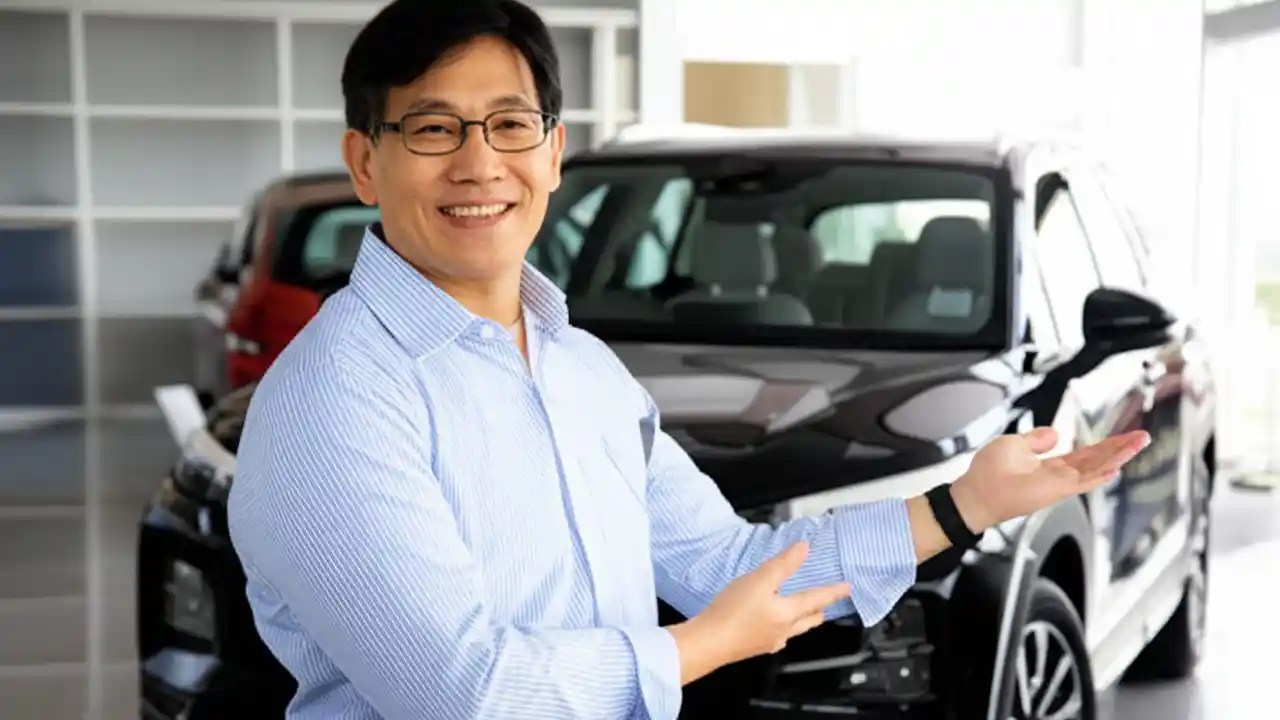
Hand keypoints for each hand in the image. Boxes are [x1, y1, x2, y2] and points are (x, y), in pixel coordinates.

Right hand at [666, 542, 848, 684]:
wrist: (708, 642)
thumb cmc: (731, 613)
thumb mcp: (759, 580)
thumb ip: (783, 564)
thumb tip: (803, 549)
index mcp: (787, 614)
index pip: (817, 600)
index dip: (833, 592)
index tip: (847, 588)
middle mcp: (782, 631)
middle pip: (809, 620)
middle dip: (819, 610)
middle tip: (826, 603)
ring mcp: (768, 641)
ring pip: (793, 629)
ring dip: (801, 618)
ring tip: (801, 610)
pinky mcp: (753, 646)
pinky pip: (776, 635)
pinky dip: (781, 626)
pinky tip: (770, 622)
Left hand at [949, 427, 1150, 532]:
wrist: (976, 493)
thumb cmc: (988, 471)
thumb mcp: (1014, 444)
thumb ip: (1037, 439)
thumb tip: (1056, 433)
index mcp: (1050, 465)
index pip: (1085, 455)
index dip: (1104, 446)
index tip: (1124, 437)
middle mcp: (1059, 476)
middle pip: (1097, 460)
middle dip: (1119, 448)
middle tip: (1142, 437)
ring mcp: (1059, 484)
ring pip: (1096, 468)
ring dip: (1117, 455)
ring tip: (1138, 443)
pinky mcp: (1056, 490)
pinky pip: (1083, 480)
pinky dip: (1100, 473)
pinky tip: (1117, 466)